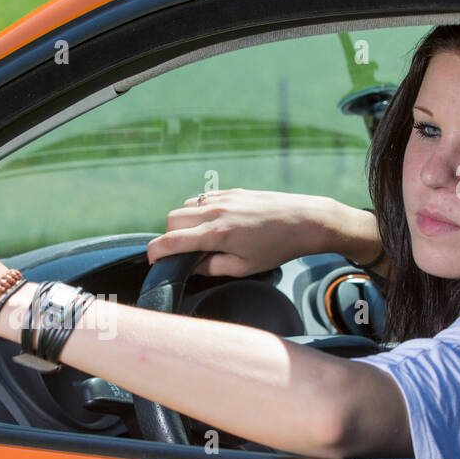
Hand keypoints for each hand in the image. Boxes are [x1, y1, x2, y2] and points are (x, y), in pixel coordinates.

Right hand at [146, 189, 357, 276]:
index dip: (156, 252)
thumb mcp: (243, 267)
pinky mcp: (232, 191)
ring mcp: (223, 198)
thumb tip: (191, 265)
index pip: (171, 240)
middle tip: (182, 251)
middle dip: (169, 236)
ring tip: (200, 236)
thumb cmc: (277, 248)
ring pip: (185, 206)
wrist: (306, 220)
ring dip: (184, 222)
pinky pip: (202, 198)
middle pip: (171, 219)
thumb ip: (211, 267)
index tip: (153, 260)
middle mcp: (215, 211)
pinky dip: (199, 211)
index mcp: (217, 234)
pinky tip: (214, 223)